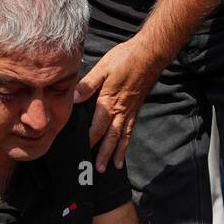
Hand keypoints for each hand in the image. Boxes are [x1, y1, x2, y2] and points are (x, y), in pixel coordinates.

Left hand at [75, 36, 166, 171]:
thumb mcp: (103, 67)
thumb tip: (74, 98)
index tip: (81, 151)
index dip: (89, 139)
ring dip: (117, 152)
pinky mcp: (135, 108)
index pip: (97, 126)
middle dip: (104, 153)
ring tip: (113, 167)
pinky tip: (124, 147)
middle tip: (99, 169)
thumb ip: (88, 84)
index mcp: (109, 101)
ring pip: (122, 136)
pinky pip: (130, 129)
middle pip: (110, 137)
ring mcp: (129, 111)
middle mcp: (120, 110)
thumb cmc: (125, 58)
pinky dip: (126, 141)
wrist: (149, 54)